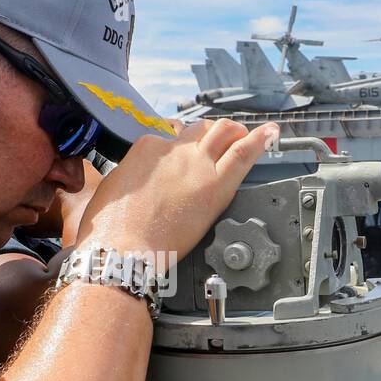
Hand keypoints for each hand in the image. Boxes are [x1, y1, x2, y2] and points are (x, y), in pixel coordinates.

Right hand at [73, 118, 277, 268]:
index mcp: (146, 148)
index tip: (182, 157)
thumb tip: (132, 181)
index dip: (179, 146)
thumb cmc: (110, 229)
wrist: (121, 249)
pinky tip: (271, 134)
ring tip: (245, 136)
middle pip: (199, 130)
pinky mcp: (215, 185)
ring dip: (236, 131)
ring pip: (223, 132)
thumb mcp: (111, 189)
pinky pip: (243, 153)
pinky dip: (261, 140)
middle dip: (210, 134)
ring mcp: (197, 164)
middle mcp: (173, 149)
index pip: (170, 136)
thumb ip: (128, 177)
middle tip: (219, 144)